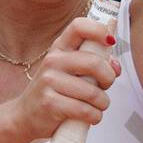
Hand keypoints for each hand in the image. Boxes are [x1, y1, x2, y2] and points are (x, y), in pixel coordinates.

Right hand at [7, 16, 121, 141]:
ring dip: (103, 103)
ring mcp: (49, 81)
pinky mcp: (49, 103)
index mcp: (60, 48)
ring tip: (97, 106)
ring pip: (93, 92)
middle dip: (108, 78)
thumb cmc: (55, 92)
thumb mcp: (72, 72)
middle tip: (105, 86)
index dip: (99, 30)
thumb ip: (95, 65)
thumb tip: (116, 66)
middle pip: (94, 62)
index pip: (79, 26)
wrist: (27, 117)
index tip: (111, 41)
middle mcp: (53, 60)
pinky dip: (94, 116)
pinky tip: (90, 116)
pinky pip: (84, 110)